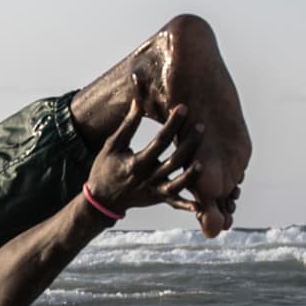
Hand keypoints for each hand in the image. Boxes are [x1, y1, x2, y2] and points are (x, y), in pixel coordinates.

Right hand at [86, 101, 199, 216]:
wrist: (101, 200)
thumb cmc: (105, 168)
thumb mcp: (112, 145)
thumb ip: (128, 125)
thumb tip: (138, 101)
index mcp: (136, 163)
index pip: (159, 142)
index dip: (172, 124)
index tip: (184, 108)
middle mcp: (147, 178)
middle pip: (174, 161)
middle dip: (189, 143)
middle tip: (201, 127)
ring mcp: (154, 190)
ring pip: (178, 184)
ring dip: (192, 174)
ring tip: (204, 161)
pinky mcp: (158, 199)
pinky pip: (175, 203)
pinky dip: (187, 205)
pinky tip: (200, 205)